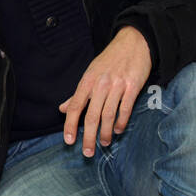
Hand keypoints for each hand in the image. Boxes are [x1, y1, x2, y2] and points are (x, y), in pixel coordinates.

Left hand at [58, 25, 151, 157]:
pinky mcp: (133, 86)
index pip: (74, 106)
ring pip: (108, 115)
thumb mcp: (90, 73)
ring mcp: (117, 85)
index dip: (70, 125)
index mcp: (87, 81)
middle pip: (92, 116)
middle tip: (87, 153)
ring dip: (105, 133)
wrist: (133, 42)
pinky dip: (121, 122)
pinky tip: (117, 130)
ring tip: (103, 144)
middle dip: (88, 137)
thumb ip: (77, 94)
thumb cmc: (109, 60)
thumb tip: (62, 109)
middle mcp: (101, 84)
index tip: (69, 141)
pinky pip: (125, 109)